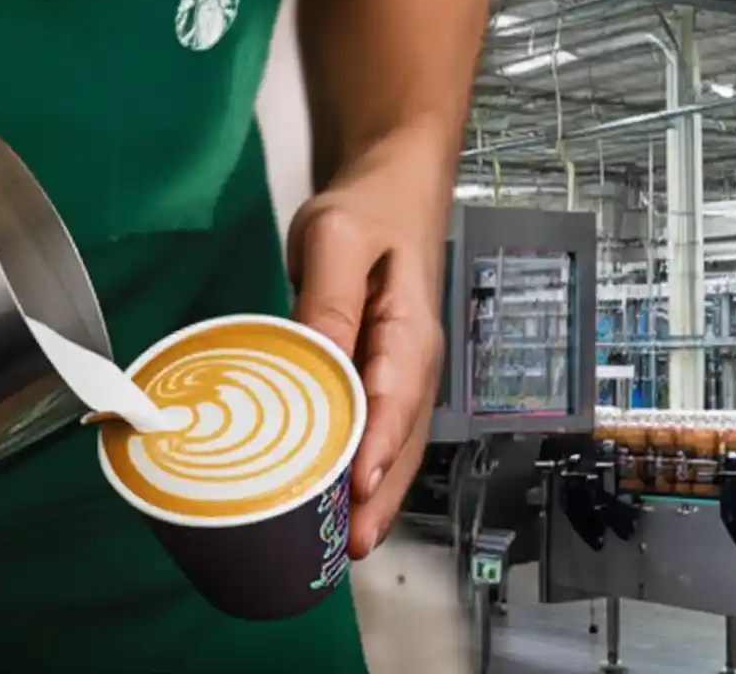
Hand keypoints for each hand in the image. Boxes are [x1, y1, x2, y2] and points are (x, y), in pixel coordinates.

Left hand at [288, 129, 448, 559]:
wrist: (395, 190)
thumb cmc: (366, 211)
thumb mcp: (336, 239)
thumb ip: (330, 299)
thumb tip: (319, 358)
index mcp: (407, 328)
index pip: (397, 394)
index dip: (378, 443)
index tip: (358, 487)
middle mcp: (417, 362)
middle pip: (405, 437)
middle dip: (382, 494)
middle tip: (352, 546)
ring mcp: (407, 374)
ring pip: (399, 444)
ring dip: (378, 496)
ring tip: (349, 545)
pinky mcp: (388, 377)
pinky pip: (384, 432)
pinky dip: (370, 472)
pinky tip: (346, 503)